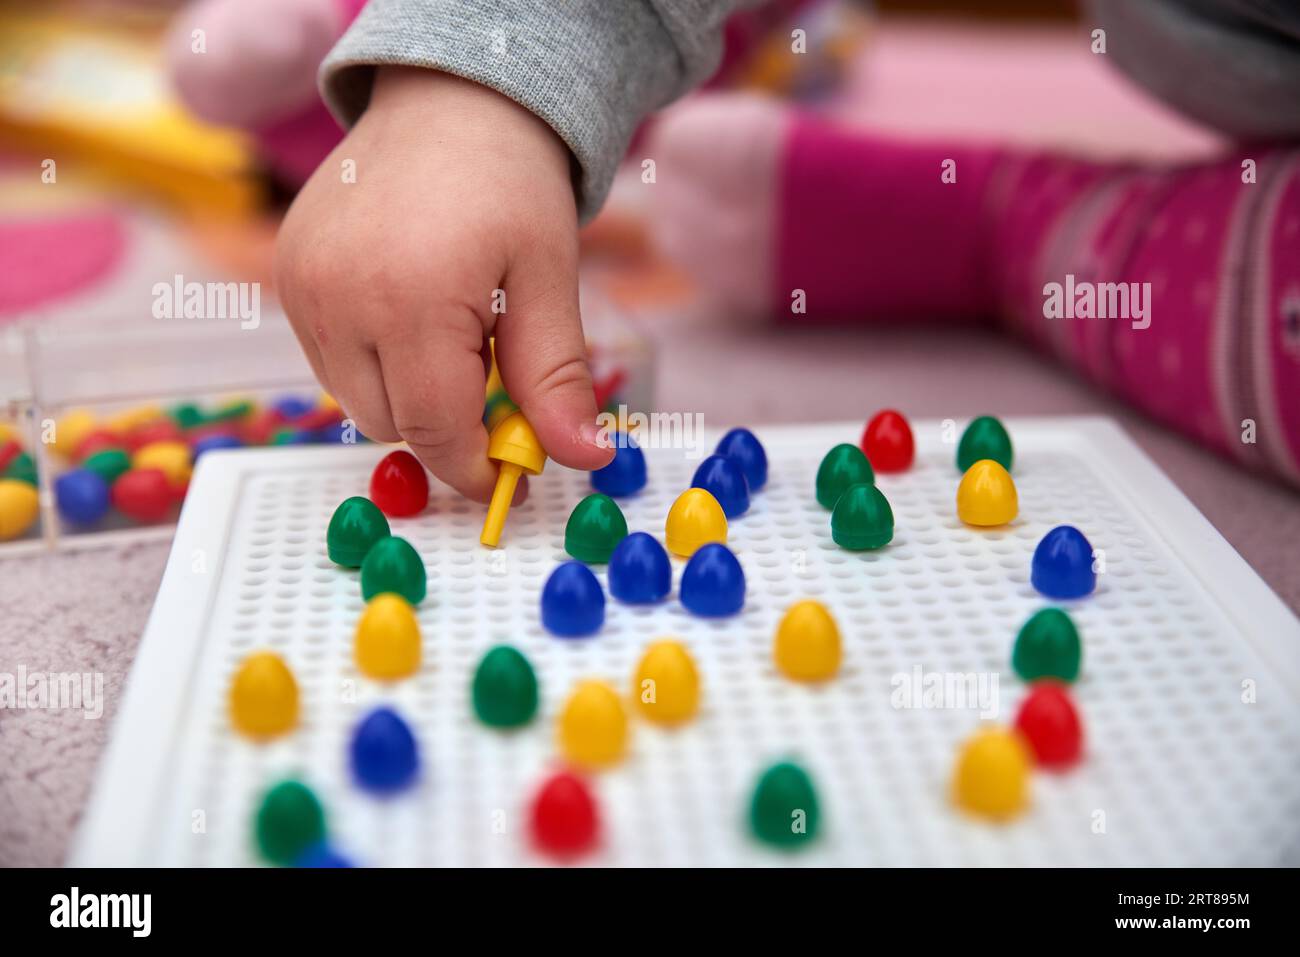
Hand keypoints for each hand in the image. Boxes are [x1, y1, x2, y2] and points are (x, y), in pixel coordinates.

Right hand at [276, 67, 612, 501]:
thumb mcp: (547, 279)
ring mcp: (301, 287)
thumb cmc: (509, 183)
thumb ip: (556, 377)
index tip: (513, 480)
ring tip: (456, 338)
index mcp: (409, 299)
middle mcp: (337, 298)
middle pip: (393, 425)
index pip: (434, 430)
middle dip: (448, 428)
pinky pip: (329, 362)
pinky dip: (373, 365)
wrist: (448, 103)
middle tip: (497, 387)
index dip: (475, 468)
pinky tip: (414, 318)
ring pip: (355, 402)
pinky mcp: (287, 277)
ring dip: (409, 398)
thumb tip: (585, 457)